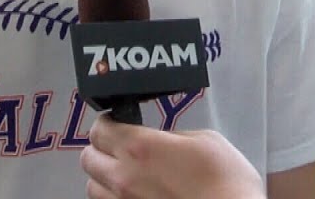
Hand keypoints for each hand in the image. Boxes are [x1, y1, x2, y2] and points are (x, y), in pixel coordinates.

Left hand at [82, 114, 264, 198]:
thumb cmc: (226, 181)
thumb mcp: (205, 140)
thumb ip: (172, 137)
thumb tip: (160, 142)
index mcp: (141, 148)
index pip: (100, 130)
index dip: (106, 123)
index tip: (115, 122)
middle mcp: (124, 178)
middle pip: (88, 159)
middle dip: (100, 148)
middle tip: (118, 146)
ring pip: (92, 188)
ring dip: (103, 177)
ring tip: (125, 173)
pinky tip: (135, 194)